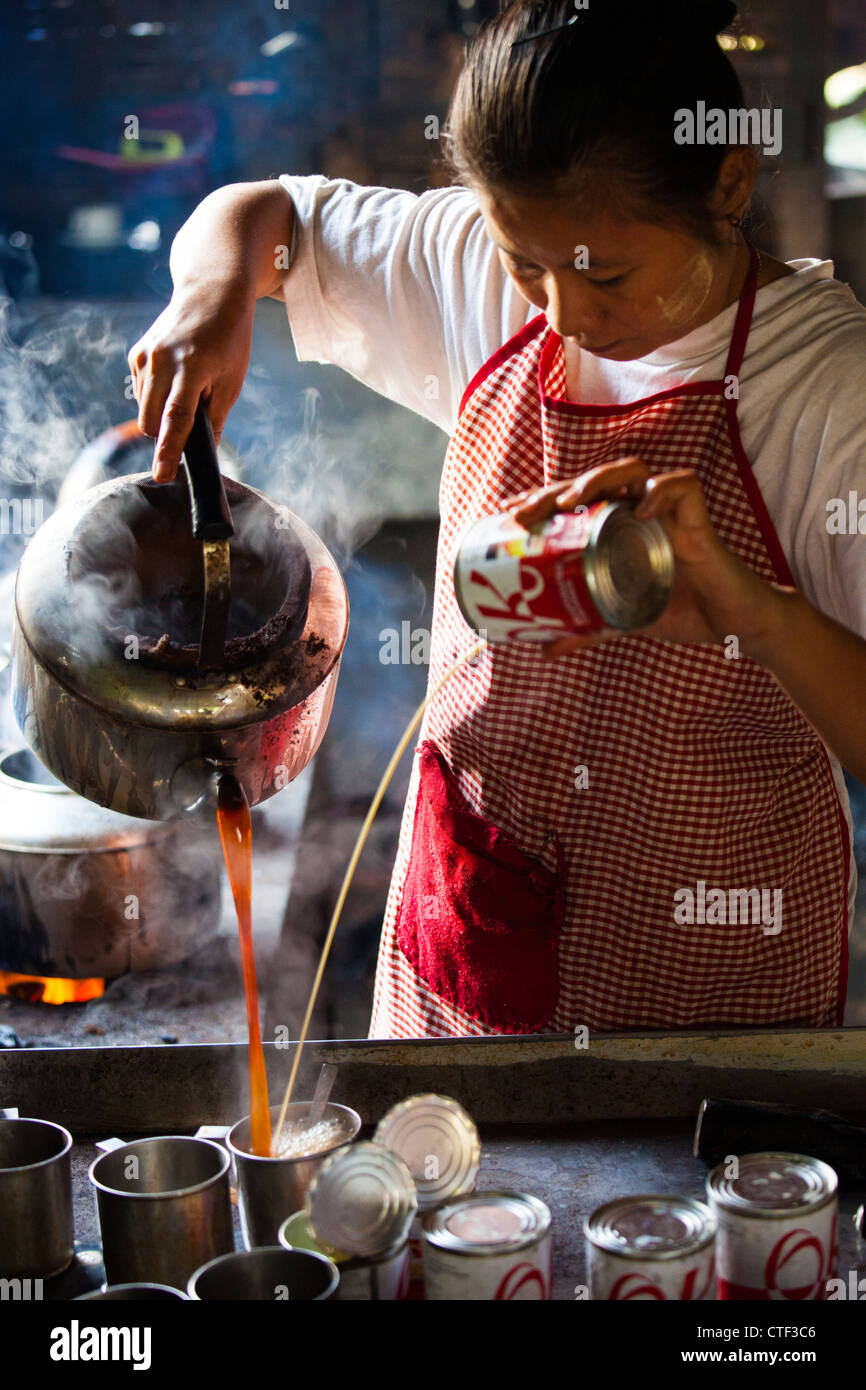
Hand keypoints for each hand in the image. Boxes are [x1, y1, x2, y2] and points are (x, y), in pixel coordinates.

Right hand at [127, 279, 255, 480]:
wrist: (209, 293)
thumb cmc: (228, 340)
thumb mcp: (231, 381)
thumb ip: (214, 419)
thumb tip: (202, 454)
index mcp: (191, 367)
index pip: (176, 418)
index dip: (169, 451)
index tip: (162, 475)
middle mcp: (161, 360)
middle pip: (151, 422)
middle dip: (165, 435)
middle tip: (193, 422)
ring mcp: (144, 356)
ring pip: (143, 410)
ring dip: (162, 415)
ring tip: (190, 388)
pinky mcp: (136, 354)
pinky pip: (141, 393)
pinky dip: (156, 398)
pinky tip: (176, 378)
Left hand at [504, 457, 780, 658]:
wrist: (734, 625)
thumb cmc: (682, 611)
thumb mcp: (623, 620)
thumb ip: (587, 631)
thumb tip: (545, 653)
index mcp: (619, 527)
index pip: (574, 500)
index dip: (540, 500)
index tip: (506, 516)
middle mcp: (639, 509)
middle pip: (593, 482)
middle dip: (555, 492)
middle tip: (524, 514)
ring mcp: (669, 509)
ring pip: (633, 469)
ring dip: (599, 479)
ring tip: (571, 500)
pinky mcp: (700, 518)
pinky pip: (683, 485)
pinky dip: (661, 490)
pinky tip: (641, 506)